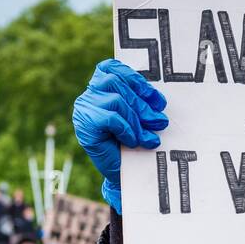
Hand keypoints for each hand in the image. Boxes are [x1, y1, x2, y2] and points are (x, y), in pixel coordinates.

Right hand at [72, 59, 168, 212]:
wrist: (121, 175)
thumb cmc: (131, 144)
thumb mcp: (138, 119)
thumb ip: (141, 104)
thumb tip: (158, 102)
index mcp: (99, 88)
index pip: (112, 68)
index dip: (136, 80)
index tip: (157, 99)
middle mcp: (88, 96)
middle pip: (117, 84)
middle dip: (143, 105)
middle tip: (160, 121)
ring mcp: (84, 110)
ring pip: (117, 101)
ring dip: (137, 121)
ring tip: (149, 137)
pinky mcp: (84, 126)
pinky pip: (111, 118)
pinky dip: (127, 129)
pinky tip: (132, 141)